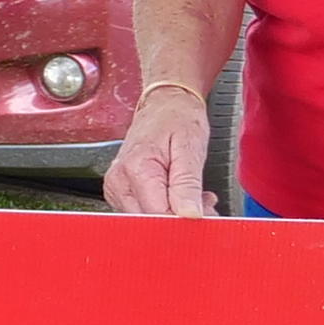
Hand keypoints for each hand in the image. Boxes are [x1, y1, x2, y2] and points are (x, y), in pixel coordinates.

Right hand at [104, 88, 213, 217]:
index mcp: (135, 168)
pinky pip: (143, 213)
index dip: (184, 220)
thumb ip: (188, 184)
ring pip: (147, 220)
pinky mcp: (120, 191)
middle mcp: (119, 181)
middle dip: (181, 219)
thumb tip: (189, 215)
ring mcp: (116, 187)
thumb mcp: (190, 148)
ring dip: (175, 215)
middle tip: (205, 203)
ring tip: (194, 194)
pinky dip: (166, 209)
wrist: (164, 103)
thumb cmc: (177, 119)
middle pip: (150, 221)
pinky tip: (180, 196)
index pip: (158, 214)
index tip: (206, 214)